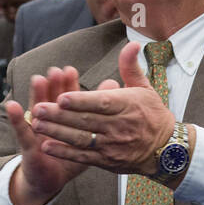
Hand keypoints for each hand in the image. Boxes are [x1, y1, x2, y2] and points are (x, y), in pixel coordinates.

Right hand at [6, 66, 91, 204]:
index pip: (67, 99)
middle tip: (56, 71)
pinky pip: (22, 132)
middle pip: (51, 100)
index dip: (68, 85)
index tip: (70, 71)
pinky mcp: (28, 147)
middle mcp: (49, 120)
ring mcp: (36, 132)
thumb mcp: (87, 136)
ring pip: (37, 111)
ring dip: (36, 95)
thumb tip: (112, 85)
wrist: (50, 181)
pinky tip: (13, 106)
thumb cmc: (71, 156)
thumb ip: (97, 111)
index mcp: (64, 117)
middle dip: (53, 86)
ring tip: (38, 79)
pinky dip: (17, 119)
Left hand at [32, 42, 176, 176]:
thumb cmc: (153, 114)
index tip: (61, 97)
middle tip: (38, 109)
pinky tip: (47, 146)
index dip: (81, 101)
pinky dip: (65, 152)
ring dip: (57, 133)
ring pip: (81, 139)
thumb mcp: (145, 88)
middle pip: (86, 121)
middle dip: (60, 116)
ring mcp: (113, 145)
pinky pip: (84, 157)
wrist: (167, 149)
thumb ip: (131, 67)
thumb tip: (132, 44)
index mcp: (127, 106)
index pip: (102, 103)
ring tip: (37, 125)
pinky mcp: (108, 160)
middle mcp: (120, 126)